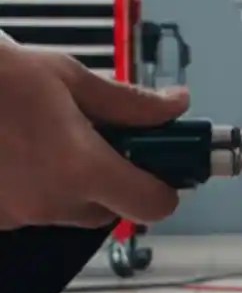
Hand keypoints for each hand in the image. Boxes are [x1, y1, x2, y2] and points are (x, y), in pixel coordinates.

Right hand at [0, 40, 190, 229]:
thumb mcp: (68, 77)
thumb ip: (129, 102)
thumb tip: (175, 105)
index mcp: (80, 168)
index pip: (151, 206)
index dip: (164, 188)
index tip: (161, 167)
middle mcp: (48, 202)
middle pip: (110, 210)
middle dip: (115, 181)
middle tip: (102, 141)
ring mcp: (14, 214)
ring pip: (67, 211)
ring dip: (71, 184)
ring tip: (47, 138)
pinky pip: (28, 209)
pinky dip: (32, 187)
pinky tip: (16, 151)